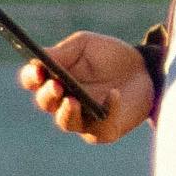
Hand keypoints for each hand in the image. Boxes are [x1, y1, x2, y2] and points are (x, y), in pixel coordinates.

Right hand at [22, 28, 153, 147]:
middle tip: (57, 85)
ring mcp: (81, 119)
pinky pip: (100, 128)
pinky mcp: (104, 130)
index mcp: (53, 78)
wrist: (143, 69)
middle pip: (45, 102)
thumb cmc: (108, 56)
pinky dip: (108, 111)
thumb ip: (63, 52)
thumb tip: (39, 59)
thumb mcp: (85, 45)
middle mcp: (62, 101)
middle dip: (48, 94)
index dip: (31, 76)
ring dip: (67, 112)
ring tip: (73, 100)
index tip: (38, 70)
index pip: (32, 80)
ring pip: (65, 122)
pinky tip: (114, 95)